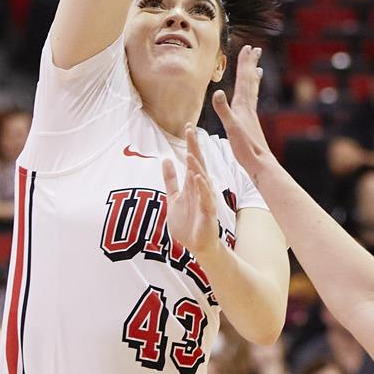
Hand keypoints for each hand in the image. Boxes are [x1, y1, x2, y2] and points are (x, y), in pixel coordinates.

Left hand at [162, 125, 221, 260]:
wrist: (199, 246)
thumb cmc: (188, 223)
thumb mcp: (174, 197)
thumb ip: (170, 180)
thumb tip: (166, 160)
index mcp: (193, 184)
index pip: (193, 160)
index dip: (190, 144)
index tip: (188, 127)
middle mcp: (201, 188)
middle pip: (198, 164)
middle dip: (194, 147)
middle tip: (191, 129)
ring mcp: (206, 200)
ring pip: (201, 179)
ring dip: (196, 166)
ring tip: (191, 152)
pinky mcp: (208, 212)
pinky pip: (205, 198)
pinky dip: (202, 187)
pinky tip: (198, 177)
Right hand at [212, 45, 270, 176]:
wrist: (261, 165)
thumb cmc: (246, 149)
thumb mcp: (231, 129)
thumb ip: (224, 111)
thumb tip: (217, 92)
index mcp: (243, 106)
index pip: (244, 79)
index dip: (244, 63)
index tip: (247, 47)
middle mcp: (249, 108)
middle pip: (250, 81)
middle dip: (250, 64)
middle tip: (254, 49)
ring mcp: (251, 115)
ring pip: (253, 90)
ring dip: (253, 77)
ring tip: (257, 67)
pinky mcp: (251, 124)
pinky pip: (252, 102)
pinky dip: (252, 94)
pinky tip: (251, 97)